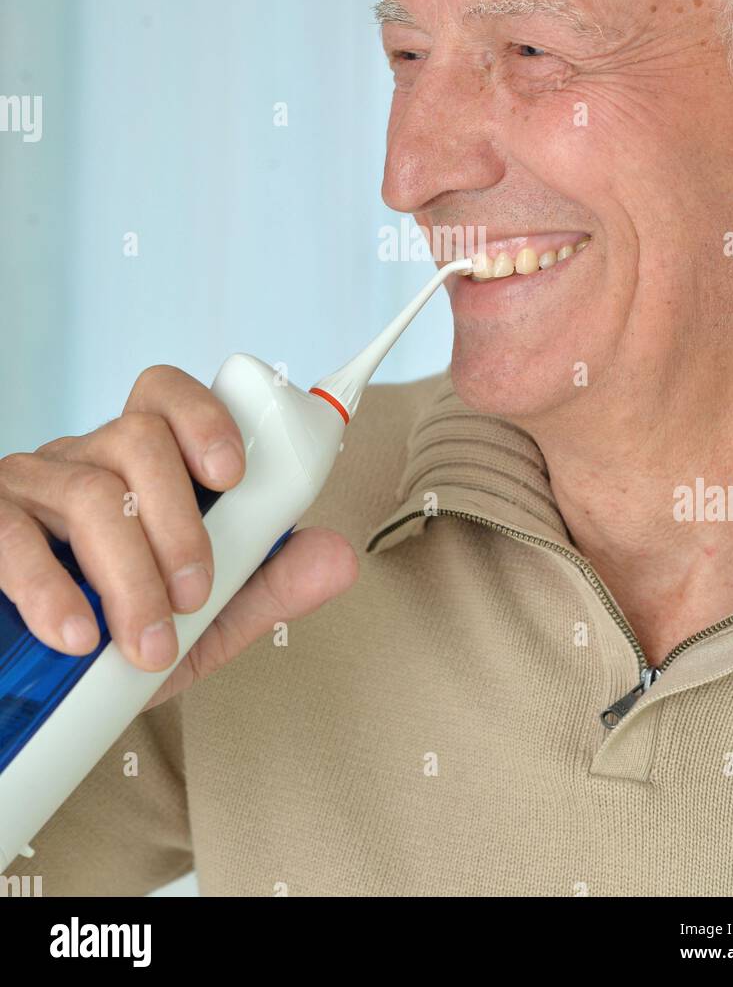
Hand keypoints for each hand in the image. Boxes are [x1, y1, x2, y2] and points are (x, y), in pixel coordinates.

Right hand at [0, 366, 357, 709]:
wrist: (29, 693)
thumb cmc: (115, 639)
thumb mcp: (199, 622)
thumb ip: (265, 585)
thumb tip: (340, 554)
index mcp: (134, 466)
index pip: (166, 400)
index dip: (205, 419)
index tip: (235, 474)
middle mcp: (79, 461)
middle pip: (137, 439)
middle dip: (180, 520)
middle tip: (196, 594)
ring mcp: (25, 489)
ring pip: (88, 493)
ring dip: (131, 574)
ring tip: (148, 644)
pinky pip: (13, 538)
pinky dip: (53, 591)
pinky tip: (78, 636)